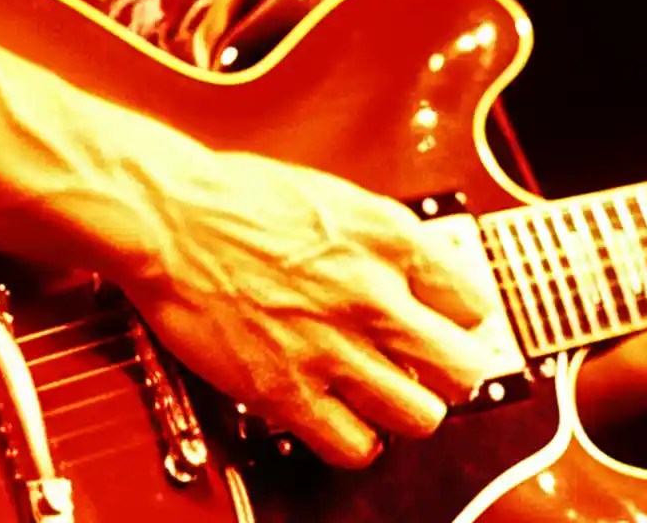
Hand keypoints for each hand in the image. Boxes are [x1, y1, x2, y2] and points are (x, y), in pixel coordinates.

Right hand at [118, 152, 498, 468]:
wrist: (171, 219)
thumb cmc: (245, 201)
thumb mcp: (344, 201)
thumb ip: (392, 244)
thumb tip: (430, 277)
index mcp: (393, 242)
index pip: (475, 304)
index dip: (464, 321)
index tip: (450, 326)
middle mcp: (373, 297)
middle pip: (464, 369)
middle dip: (454, 375)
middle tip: (434, 372)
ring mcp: (332, 348)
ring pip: (421, 416)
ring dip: (411, 411)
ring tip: (391, 397)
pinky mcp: (286, 390)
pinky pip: (355, 445)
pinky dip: (359, 441)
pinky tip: (349, 420)